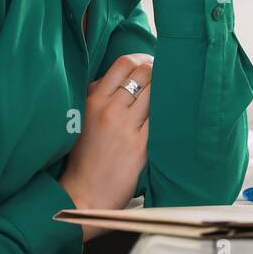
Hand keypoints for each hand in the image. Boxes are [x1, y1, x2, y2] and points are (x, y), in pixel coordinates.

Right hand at [59, 53, 152, 241]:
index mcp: (94, 100)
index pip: (123, 64)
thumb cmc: (82, 156)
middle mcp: (111, 110)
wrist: (85, 194)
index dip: (141, 59)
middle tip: (165, 73)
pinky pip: (161, 118)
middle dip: (157, 70)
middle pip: (144, 74)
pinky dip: (168, 110)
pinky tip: (172, 111)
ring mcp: (127, 128)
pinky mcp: (142, 146)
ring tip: (170, 91)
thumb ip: (96, 93)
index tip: (148, 63)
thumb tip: (119, 76)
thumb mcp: (80, 117)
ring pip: (156, 93)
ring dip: (165, 88)